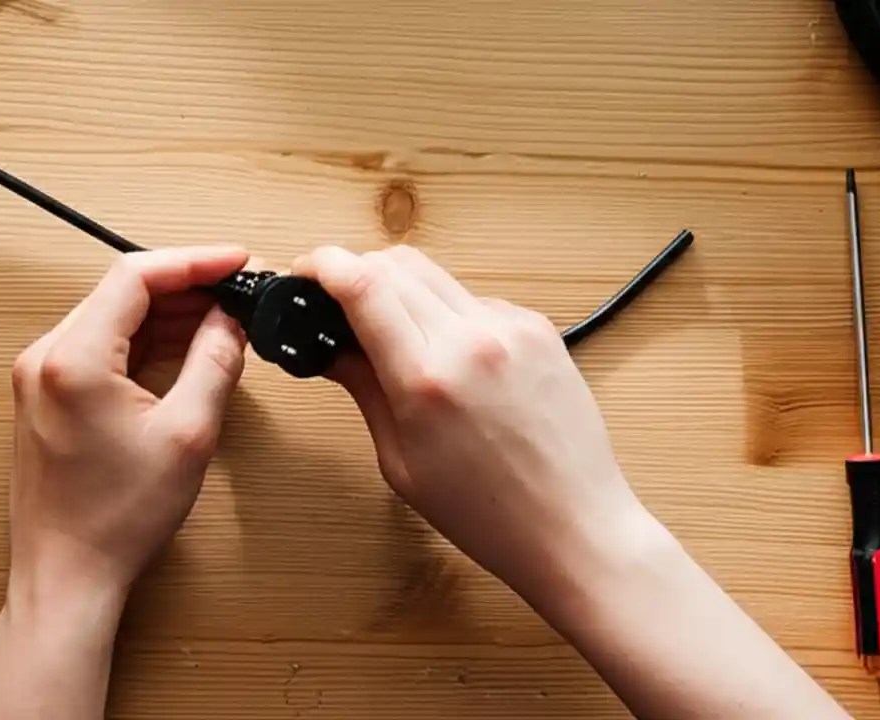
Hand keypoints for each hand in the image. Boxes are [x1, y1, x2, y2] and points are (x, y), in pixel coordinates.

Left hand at [8, 246, 248, 607]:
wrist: (67, 575)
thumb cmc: (117, 518)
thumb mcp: (188, 434)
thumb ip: (214, 363)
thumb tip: (230, 320)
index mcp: (74, 358)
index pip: (137, 275)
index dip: (195, 261)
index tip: (238, 262)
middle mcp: (45, 357)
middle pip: (122, 291)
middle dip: (186, 285)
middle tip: (238, 290)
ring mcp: (39, 376)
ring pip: (112, 317)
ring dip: (166, 312)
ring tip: (222, 317)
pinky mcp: (45, 396)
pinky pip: (99, 346)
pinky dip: (143, 339)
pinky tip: (184, 346)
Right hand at [292, 245, 643, 598]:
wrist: (575, 526)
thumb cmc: (487, 513)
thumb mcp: (401, 461)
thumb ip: (364, 389)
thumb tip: (329, 348)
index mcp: (426, 379)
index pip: (362, 284)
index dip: (322, 265)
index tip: (304, 272)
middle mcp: (472, 340)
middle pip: (396, 264)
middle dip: (356, 272)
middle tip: (339, 305)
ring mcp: (512, 329)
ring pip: (436, 276)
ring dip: (402, 291)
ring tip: (396, 339)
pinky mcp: (540, 329)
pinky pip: (475, 300)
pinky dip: (448, 314)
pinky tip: (450, 359)